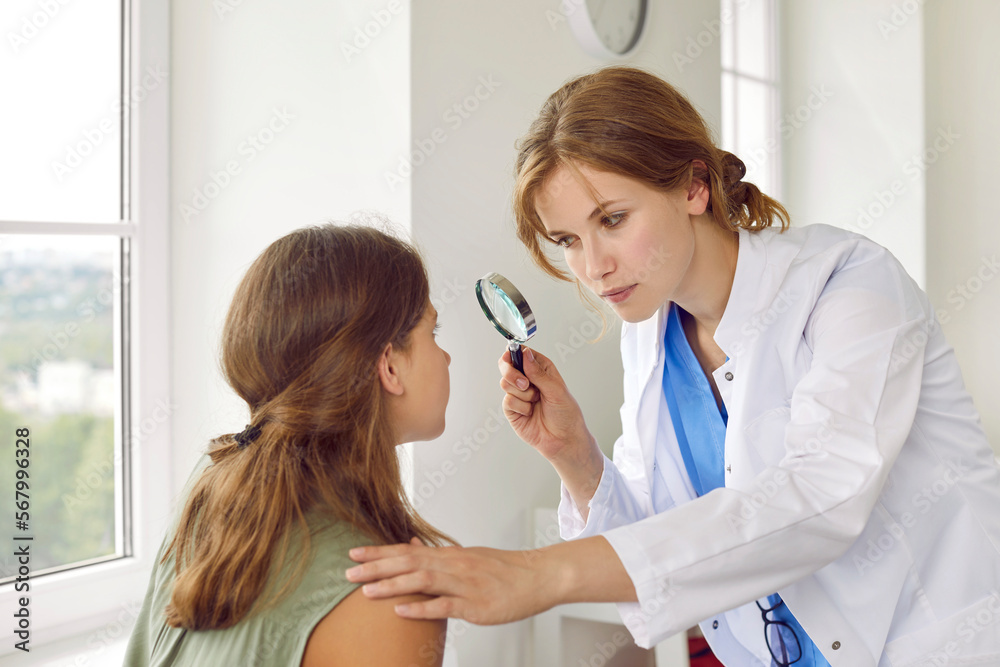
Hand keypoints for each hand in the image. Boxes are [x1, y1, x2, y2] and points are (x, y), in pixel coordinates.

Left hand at [345, 538, 558, 624]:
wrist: (539, 576)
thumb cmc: (504, 569)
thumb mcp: (468, 556)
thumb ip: (438, 555)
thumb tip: (411, 547)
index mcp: (450, 555)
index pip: (407, 551)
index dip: (379, 552)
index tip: (353, 553)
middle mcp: (454, 565)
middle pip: (408, 563)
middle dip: (376, 568)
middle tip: (347, 572)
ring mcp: (465, 585)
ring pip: (423, 581)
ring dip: (392, 585)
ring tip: (366, 591)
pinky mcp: (476, 605)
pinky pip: (445, 606)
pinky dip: (421, 608)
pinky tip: (402, 610)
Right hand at [499, 346, 594, 463]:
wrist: (563, 440)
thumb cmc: (566, 414)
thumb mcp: (556, 390)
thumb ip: (538, 372)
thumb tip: (525, 354)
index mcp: (541, 369)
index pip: (521, 353)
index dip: (514, 353)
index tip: (512, 356)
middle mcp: (528, 380)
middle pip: (507, 366)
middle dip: (513, 374)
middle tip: (525, 384)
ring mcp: (519, 394)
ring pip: (505, 383)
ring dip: (522, 393)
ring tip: (535, 401)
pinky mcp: (512, 409)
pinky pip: (507, 400)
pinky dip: (520, 407)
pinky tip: (530, 412)